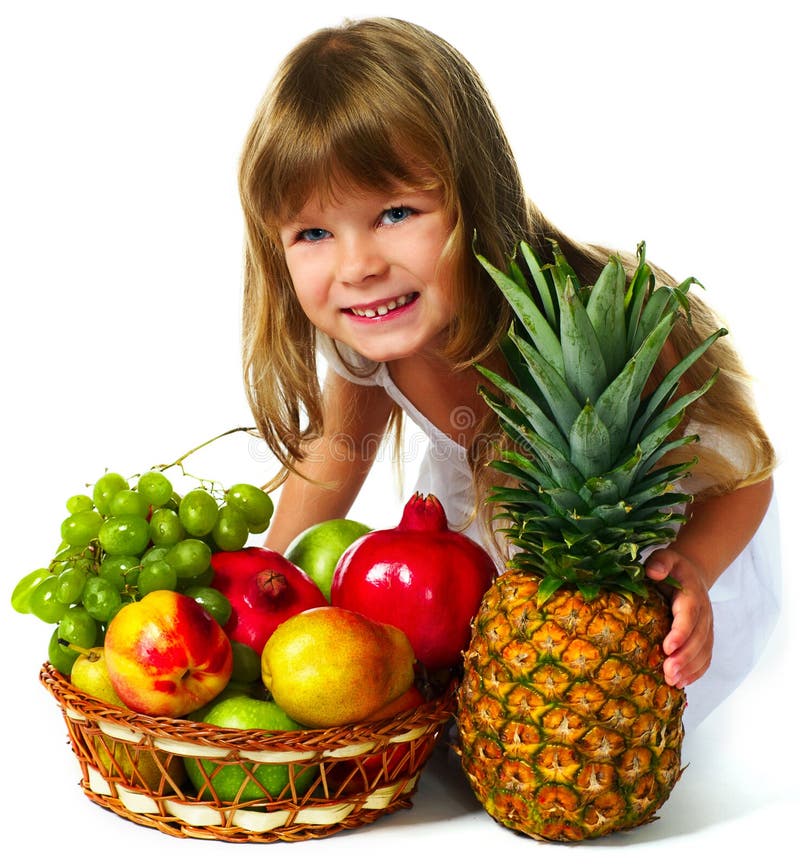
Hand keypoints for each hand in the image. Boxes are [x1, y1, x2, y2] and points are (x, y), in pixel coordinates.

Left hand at [644, 547, 712, 688]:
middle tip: (668, 673)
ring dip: (690, 669)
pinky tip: (683, 682)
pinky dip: (696, 671)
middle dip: (685, 658)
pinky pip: (705, 657)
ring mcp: (706, 628)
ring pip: (704, 652)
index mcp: (692, 596)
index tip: (667, 648)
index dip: (681, 633)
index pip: (689, 617)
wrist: (691, 573)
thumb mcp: (664, 557)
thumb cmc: (673, 567)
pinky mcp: (704, 637)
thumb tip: (653, 572)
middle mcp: (703, 614)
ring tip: (673, 682)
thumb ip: (660, 562)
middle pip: (698, 639)